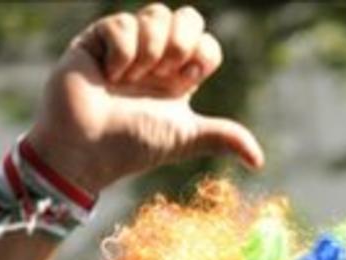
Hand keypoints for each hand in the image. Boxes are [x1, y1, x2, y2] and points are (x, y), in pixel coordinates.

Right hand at [25, 4, 263, 193]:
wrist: (87, 151)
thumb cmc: (133, 146)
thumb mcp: (186, 138)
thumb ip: (222, 138)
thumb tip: (258, 160)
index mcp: (177, 76)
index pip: (206, 42)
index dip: (202, 55)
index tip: (186, 82)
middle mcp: (154, 57)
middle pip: (186, 16)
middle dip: (182, 42)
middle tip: (166, 73)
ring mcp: (125, 47)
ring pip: (156, 14)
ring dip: (151, 50)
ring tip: (131, 80)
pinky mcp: (94, 41)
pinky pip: (121, 23)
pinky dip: (122, 53)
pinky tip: (109, 75)